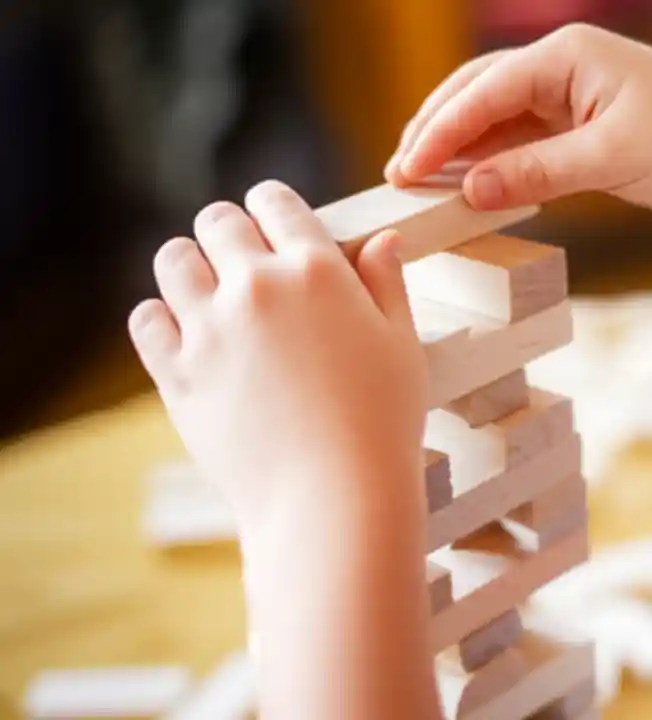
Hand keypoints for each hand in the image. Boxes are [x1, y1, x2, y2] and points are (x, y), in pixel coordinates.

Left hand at [129, 180, 427, 523]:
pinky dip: (160, 318)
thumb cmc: (382, 423)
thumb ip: (387, 284)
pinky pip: (146, 319)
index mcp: (316, 269)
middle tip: (243, 262)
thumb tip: (383, 239)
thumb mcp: (403, 344)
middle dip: (230, 232)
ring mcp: (209, 328)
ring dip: (190, 265)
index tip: (276, 226)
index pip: (275, 202)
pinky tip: (185, 333)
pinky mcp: (177, 373)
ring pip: (172, 259)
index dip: (274, 208)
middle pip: (217, 221)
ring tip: (209, 292)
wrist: (333, 498)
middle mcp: (256, 286)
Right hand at [385, 24, 651, 228]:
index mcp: (570, 56)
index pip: (485, 89)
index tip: (405, 170)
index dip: (440, 131)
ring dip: (464, 154)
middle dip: (438, 135)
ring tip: (424, 189)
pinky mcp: (589, 136)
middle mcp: (567, 71)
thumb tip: (471, 188)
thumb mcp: (615, 158)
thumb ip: (540, 171)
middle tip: (399, 178)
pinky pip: (527, 149)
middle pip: (480, 97)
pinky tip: (474, 192)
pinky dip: (498, 169)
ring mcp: (577, 103)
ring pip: (501, 125)